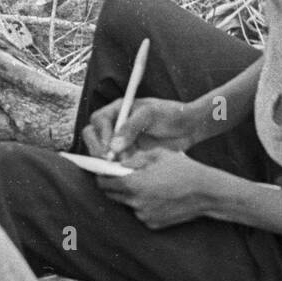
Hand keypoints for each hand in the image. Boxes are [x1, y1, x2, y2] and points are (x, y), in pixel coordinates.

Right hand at [82, 97, 202, 161]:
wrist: (189, 127)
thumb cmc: (171, 114)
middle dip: (96, 148)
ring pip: (101, 151)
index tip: (109, 147)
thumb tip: (113, 147)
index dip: (101, 134)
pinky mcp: (128, 154)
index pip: (98, 120)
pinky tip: (125, 170)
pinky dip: (116, 167)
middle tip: (107, 160)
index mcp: (118, 110)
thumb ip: (131, 127)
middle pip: (92, 135)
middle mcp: (116, 124)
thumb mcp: (150, 114)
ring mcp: (121, 140)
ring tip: (119, 165)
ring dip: (106, 160)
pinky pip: (115, 162)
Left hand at [95, 149, 220, 228]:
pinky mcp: (152, 224)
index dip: (101, 177)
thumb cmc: (183, 169)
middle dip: (113, 186)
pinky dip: (143, 205)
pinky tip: (159, 196)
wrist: (207, 192)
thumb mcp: (157, 155)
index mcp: (133, 184)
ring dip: (130, 195)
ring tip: (148, 185)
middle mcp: (135, 203)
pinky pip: (140, 213)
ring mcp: (143, 215)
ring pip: (127, 204)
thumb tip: (117, 165)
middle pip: (112, 195)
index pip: (104, 183)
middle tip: (122, 177)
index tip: (102, 173)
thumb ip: (133, 159)